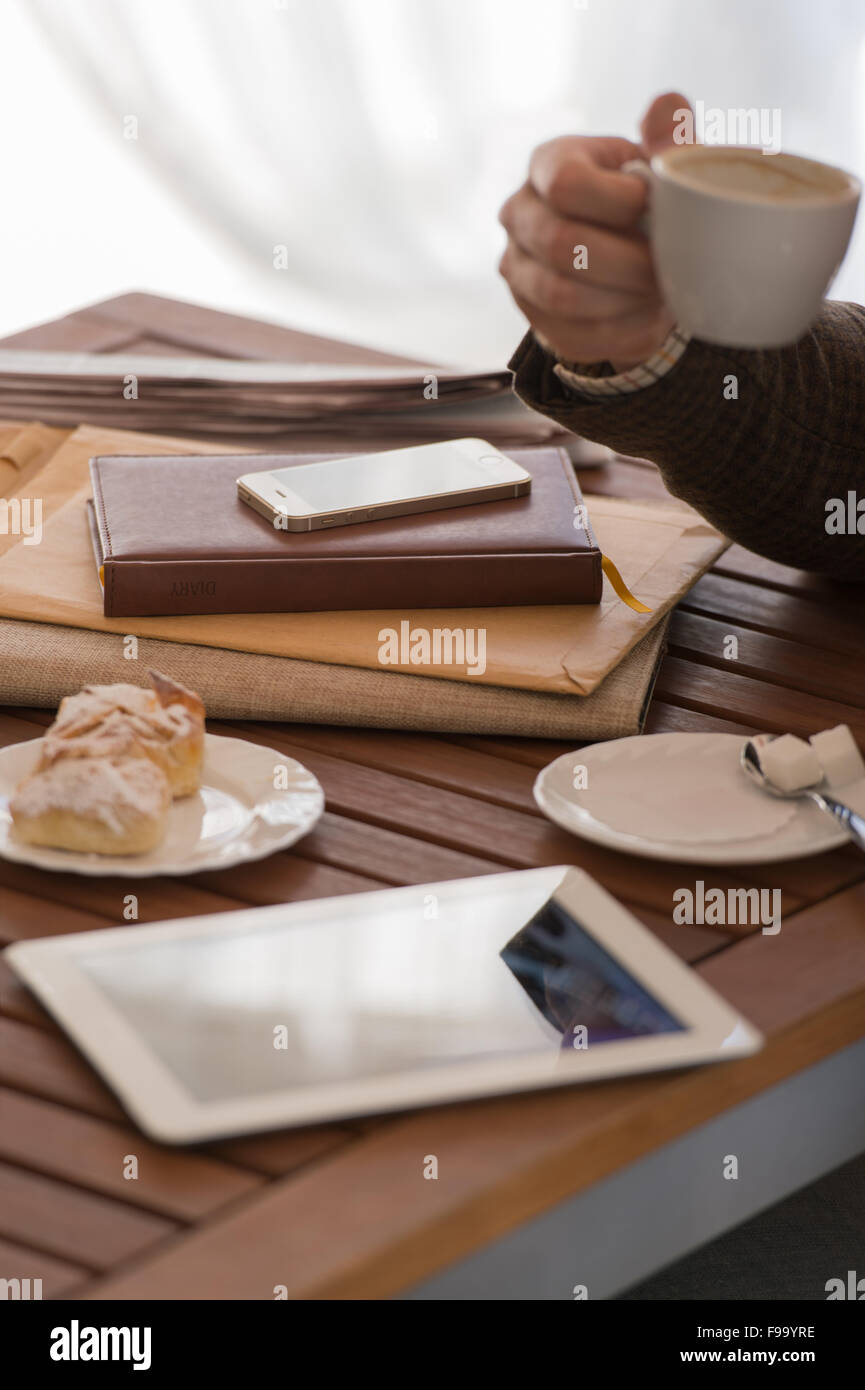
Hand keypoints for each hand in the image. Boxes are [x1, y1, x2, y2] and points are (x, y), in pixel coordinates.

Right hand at [498, 92, 689, 370]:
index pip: (565, 183)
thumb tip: (669, 107)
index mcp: (548, 163)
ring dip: (621, 299)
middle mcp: (519, 213)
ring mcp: (518, 268)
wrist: (626, 259)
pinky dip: (617, 331)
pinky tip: (645, 318)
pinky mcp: (531, 316)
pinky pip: (571, 333)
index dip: (616, 202)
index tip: (651, 208)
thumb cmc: (643, 201)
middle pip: (561, 244)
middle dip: (625, 261)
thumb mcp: (660, 164)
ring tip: (658, 292)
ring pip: (562, 295)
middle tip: (665, 267)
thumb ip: (669, 137)